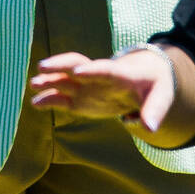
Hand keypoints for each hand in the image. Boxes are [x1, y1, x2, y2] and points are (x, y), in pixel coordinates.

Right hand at [30, 51, 175, 133]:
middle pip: (78, 66)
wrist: (146, 74)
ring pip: (66, 79)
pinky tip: (36, 103)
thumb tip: (149, 128)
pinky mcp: (82, 98)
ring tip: (33, 83)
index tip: (78, 70)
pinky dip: (51, 99)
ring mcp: (89, 86)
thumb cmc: (154, 84)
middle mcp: (100, 77)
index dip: (93, 69)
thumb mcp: (161, 95)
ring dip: (51, 80)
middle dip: (61, 65)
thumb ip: (154, 110)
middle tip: (42, 66)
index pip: (106, 70)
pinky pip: (64, 98)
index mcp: (122, 74)